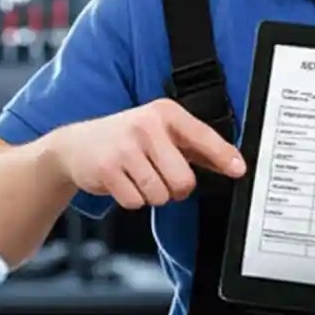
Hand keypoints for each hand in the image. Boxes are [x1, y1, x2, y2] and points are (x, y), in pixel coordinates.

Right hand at [49, 99, 246, 209]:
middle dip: (176, 189)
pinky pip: (136, 201)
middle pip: (184, 180)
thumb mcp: (161, 133)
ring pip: (160, 195)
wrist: (76, 145)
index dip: (223, 156)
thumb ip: (196, 148)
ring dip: (152, 195)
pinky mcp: (108, 168)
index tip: (238, 169)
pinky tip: (122, 182)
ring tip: (138, 177)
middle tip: (161, 177)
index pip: (202, 136)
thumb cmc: (127, 140)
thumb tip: (232, 164)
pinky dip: (132, 199)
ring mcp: (125, 147)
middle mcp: (146, 126)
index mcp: (165, 113)